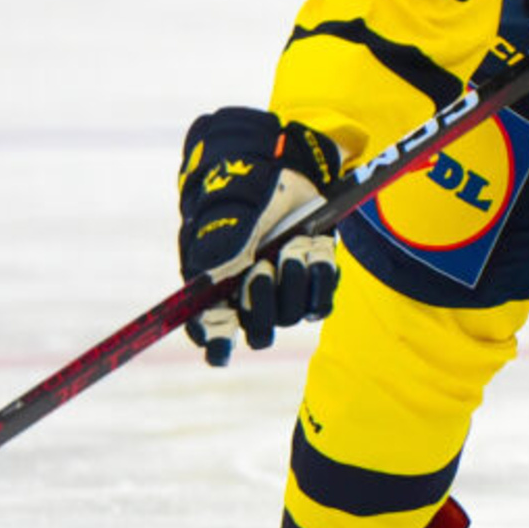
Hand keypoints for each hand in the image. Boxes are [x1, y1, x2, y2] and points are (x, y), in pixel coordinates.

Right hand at [177, 107, 342, 365]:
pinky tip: (314, 248)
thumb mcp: (224, 227)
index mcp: (219, 293)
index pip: (216, 338)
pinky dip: (320, 276)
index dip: (219, 347)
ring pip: (291, 315)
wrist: (279, 178)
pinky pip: (321, 301)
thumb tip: (206, 297)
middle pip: (260, 332)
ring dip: (293, 282)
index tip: (221, 349)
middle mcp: (252, 302)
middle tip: (262, 268)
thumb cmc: (241, 203)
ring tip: (292, 246)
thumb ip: (215, 259)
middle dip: (262, 302)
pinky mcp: (315, 287)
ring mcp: (285, 296)